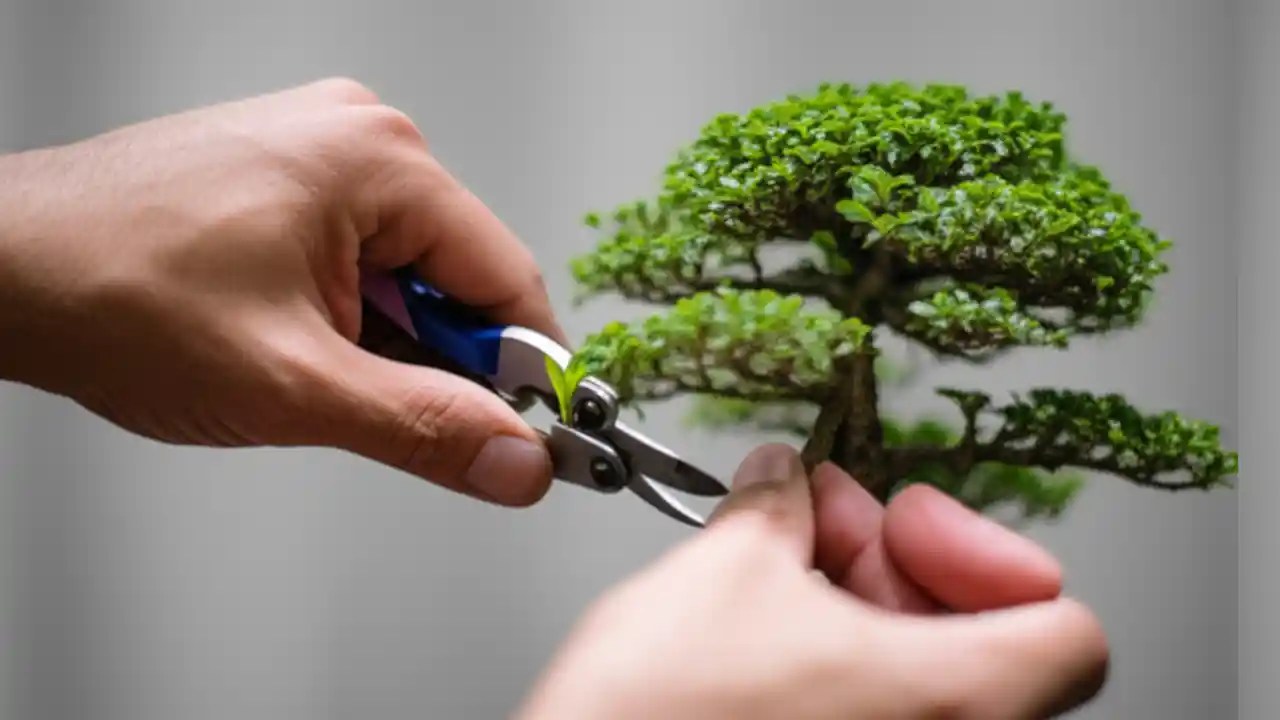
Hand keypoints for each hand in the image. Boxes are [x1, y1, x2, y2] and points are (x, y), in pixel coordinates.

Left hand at [0, 78, 562, 505]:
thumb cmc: (113, 291)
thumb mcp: (293, 385)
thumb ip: (424, 428)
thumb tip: (517, 459)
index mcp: (380, 159)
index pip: (506, 278)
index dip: (527, 370)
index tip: (540, 434)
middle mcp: (356, 138)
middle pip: (457, 274)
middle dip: (438, 357)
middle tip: (392, 413)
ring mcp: (315, 152)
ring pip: (404, 272)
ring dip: (384, 339)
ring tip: (308, 368)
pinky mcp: (283, 176)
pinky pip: (357, 256)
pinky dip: (347, 315)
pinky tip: (295, 340)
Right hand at [517, 444, 1108, 718]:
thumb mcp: (722, 573)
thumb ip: (775, 508)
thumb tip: (782, 481)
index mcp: (960, 700)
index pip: (1068, 628)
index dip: (983, 554)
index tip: (902, 527)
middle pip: (984, 641)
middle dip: (890, 562)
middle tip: (816, 527)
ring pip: (917, 682)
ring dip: (853, 608)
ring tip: (767, 576)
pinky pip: (869, 719)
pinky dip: (830, 668)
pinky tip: (756, 637)